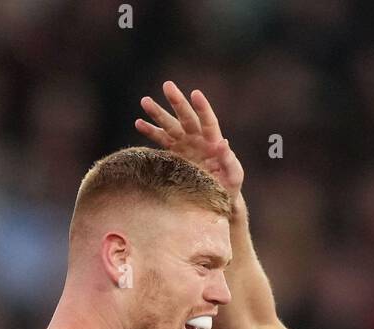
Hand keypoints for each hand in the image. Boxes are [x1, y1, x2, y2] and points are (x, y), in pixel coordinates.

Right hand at [136, 81, 244, 197]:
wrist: (217, 198)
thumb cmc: (229, 186)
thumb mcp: (234, 175)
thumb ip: (229, 160)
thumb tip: (223, 143)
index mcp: (214, 141)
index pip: (208, 121)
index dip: (202, 108)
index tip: (195, 94)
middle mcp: (198, 138)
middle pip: (186, 117)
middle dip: (177, 102)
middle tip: (167, 85)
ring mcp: (185, 144)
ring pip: (170, 125)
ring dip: (158, 113)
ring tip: (145, 101)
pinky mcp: (175, 153)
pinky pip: (161, 140)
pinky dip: (150, 131)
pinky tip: (139, 123)